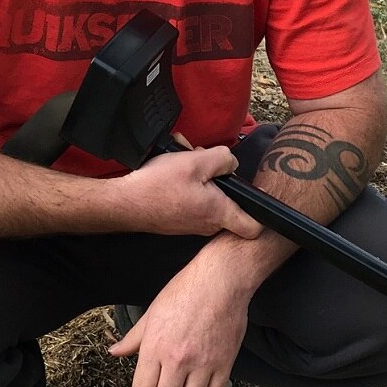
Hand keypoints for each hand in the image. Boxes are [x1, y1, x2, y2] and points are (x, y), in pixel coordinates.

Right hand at [108, 145, 262, 238]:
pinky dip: (187, 182)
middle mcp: (208, 224)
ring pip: (209, 196)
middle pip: (229, 201)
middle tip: (205, 160)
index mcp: (218, 213)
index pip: (254, 228)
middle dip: (221, 177)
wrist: (123, 203)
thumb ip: (223, 159)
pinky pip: (192, 198)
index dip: (263, 215)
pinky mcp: (178, 219)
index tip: (261, 198)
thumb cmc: (157, 186)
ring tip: (185, 158)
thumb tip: (232, 163)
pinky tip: (172, 167)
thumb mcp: (196, 161)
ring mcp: (192, 223)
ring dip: (200, 175)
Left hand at [108, 254, 249, 386]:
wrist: (221, 281)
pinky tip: (205, 378)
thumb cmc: (186, 291)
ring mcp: (202, 362)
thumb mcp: (153, 312)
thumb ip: (134, 338)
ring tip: (186, 382)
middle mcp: (177, 360)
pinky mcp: (224, 362)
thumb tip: (115, 352)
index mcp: (155, 347)